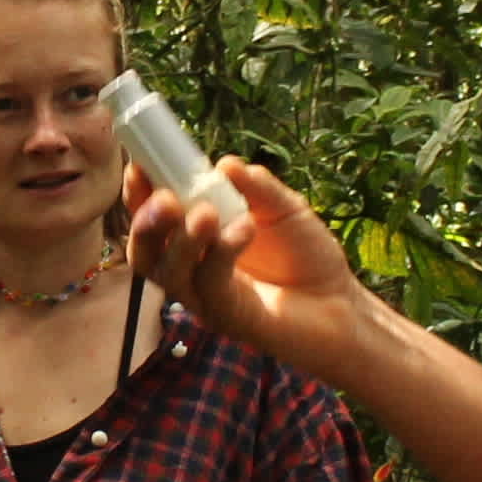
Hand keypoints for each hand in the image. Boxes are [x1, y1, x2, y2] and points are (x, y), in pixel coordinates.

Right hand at [121, 155, 372, 376]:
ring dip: (181, 240)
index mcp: (197, 240)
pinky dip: (221, 252)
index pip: (153, 220)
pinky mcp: (226, 317)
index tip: (139, 166)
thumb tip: (225, 164)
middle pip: (145, 252)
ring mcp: (205, 298)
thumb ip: (256, 187)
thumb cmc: (308, 256)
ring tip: (206, 212)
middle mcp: (192, 272)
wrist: (342, 303)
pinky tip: (245, 230)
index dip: (139, 195)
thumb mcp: (284, 208)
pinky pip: (209, 284)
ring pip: (169, 273)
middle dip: (146, 222)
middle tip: (165, 199)